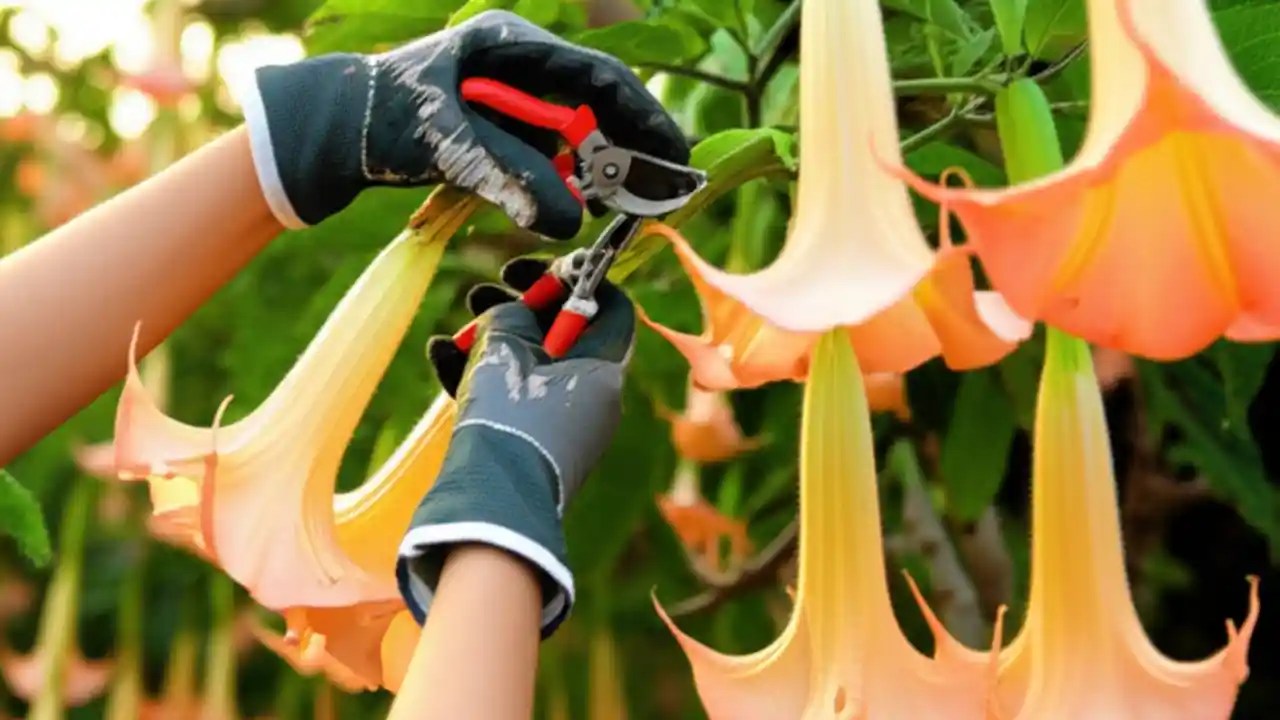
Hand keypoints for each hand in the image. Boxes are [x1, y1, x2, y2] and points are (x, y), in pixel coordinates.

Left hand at [244, 10, 688, 237]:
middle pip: (596, 102)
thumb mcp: (449, 147)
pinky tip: (586, 205)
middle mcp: (518, 63)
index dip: (643, 117)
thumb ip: (511, 180)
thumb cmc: (379, 119)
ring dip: (603, 168)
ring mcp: (510, 95)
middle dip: (631, 147)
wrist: (328, 131)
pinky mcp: (500, 126)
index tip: (674, 157)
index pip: (598, 75)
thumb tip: (571, 225)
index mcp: (509, 42)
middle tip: (664, 191)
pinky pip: (550, 152)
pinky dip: (571, 179)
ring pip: (577, 131)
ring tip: (629, 206)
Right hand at [397, 258, 633, 636]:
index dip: (576, 279)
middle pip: (567, 336)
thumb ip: (512, 315)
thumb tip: (512, 311)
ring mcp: (568, 427)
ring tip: (460, 326)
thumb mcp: (506, 347)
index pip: (610, 307)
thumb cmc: (510, 419)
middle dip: (523, 308)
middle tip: (487, 294)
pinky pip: (517, 400)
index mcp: (606, 370)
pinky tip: (443, 357)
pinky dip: (486, 377)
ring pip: (535, 367)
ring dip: (497, 339)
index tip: (536, 270)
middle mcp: (596, 399)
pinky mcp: (537, 448)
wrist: (494, 506)